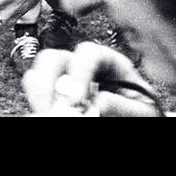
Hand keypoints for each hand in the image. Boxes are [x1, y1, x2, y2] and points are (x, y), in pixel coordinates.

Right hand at [22, 43, 160, 116]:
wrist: (130, 121)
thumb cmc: (140, 114)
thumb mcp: (141, 111)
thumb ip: (122, 106)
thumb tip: (97, 103)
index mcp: (109, 64)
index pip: (89, 53)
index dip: (79, 72)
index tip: (76, 99)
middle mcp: (83, 68)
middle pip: (55, 57)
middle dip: (47, 79)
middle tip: (48, 107)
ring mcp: (65, 82)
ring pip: (39, 71)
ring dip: (37, 91)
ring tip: (43, 111)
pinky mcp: (53, 99)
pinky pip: (34, 93)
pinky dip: (35, 102)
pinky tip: (42, 112)